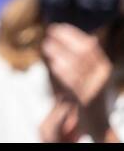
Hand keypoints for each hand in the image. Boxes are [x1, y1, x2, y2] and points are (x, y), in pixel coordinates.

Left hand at [42, 22, 112, 139]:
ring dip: (60, 52)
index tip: (58, 26)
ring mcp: (95, 87)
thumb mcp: (91, 76)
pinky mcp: (87, 98)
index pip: (90, 46)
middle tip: (49, 31)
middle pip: (84, 52)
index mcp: (103, 67)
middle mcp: (102, 75)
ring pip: (77, 65)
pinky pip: (75, 82)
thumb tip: (74, 37)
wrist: (99, 125)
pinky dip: (64, 71)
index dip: (74, 34)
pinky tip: (53, 64)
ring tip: (46, 45)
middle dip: (66, 39)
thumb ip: (84, 59)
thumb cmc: (90, 96)